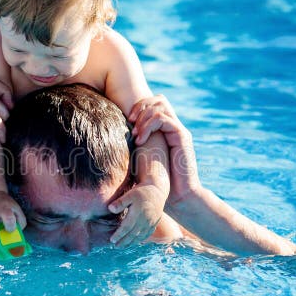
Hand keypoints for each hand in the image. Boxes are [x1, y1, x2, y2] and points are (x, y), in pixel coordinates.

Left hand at [107, 183, 164, 246]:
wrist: (157, 191)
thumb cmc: (140, 192)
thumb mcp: (130, 194)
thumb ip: (120, 202)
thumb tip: (110, 209)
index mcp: (138, 213)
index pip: (127, 227)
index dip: (119, 235)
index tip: (112, 240)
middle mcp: (145, 220)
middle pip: (133, 234)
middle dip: (124, 241)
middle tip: (115, 246)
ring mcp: (151, 223)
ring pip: (140, 236)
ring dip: (131, 242)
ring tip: (123, 246)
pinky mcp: (154, 223)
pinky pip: (147, 234)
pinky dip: (140, 239)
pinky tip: (134, 242)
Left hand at [129, 95, 201, 209]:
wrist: (179, 196)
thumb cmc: (159, 183)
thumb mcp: (143, 159)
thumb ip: (136, 146)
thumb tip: (113, 140)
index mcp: (166, 129)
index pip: (155, 103)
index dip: (140, 106)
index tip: (127, 120)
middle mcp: (174, 127)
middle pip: (159, 99)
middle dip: (141, 106)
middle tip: (130, 122)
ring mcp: (179, 131)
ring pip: (161, 106)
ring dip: (143, 117)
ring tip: (135, 134)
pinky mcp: (182, 137)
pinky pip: (163, 120)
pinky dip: (148, 126)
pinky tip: (140, 141)